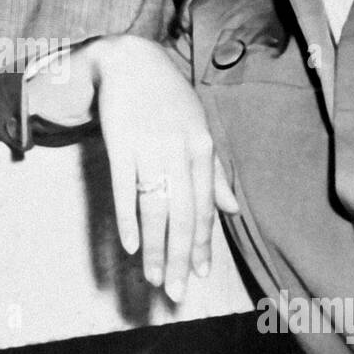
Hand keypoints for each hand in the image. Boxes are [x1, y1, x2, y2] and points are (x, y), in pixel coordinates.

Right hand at [29, 36, 237, 300]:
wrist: (131, 61)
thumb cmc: (168, 99)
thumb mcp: (199, 129)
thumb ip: (214, 172)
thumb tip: (232, 209)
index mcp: (202, 148)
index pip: (204, 206)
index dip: (202, 244)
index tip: (200, 275)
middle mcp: (179, 151)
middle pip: (183, 214)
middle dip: (180, 257)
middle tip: (178, 292)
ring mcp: (150, 147)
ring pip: (156, 208)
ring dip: (156, 247)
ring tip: (154, 278)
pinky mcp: (121, 144)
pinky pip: (126, 188)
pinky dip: (128, 219)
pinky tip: (129, 245)